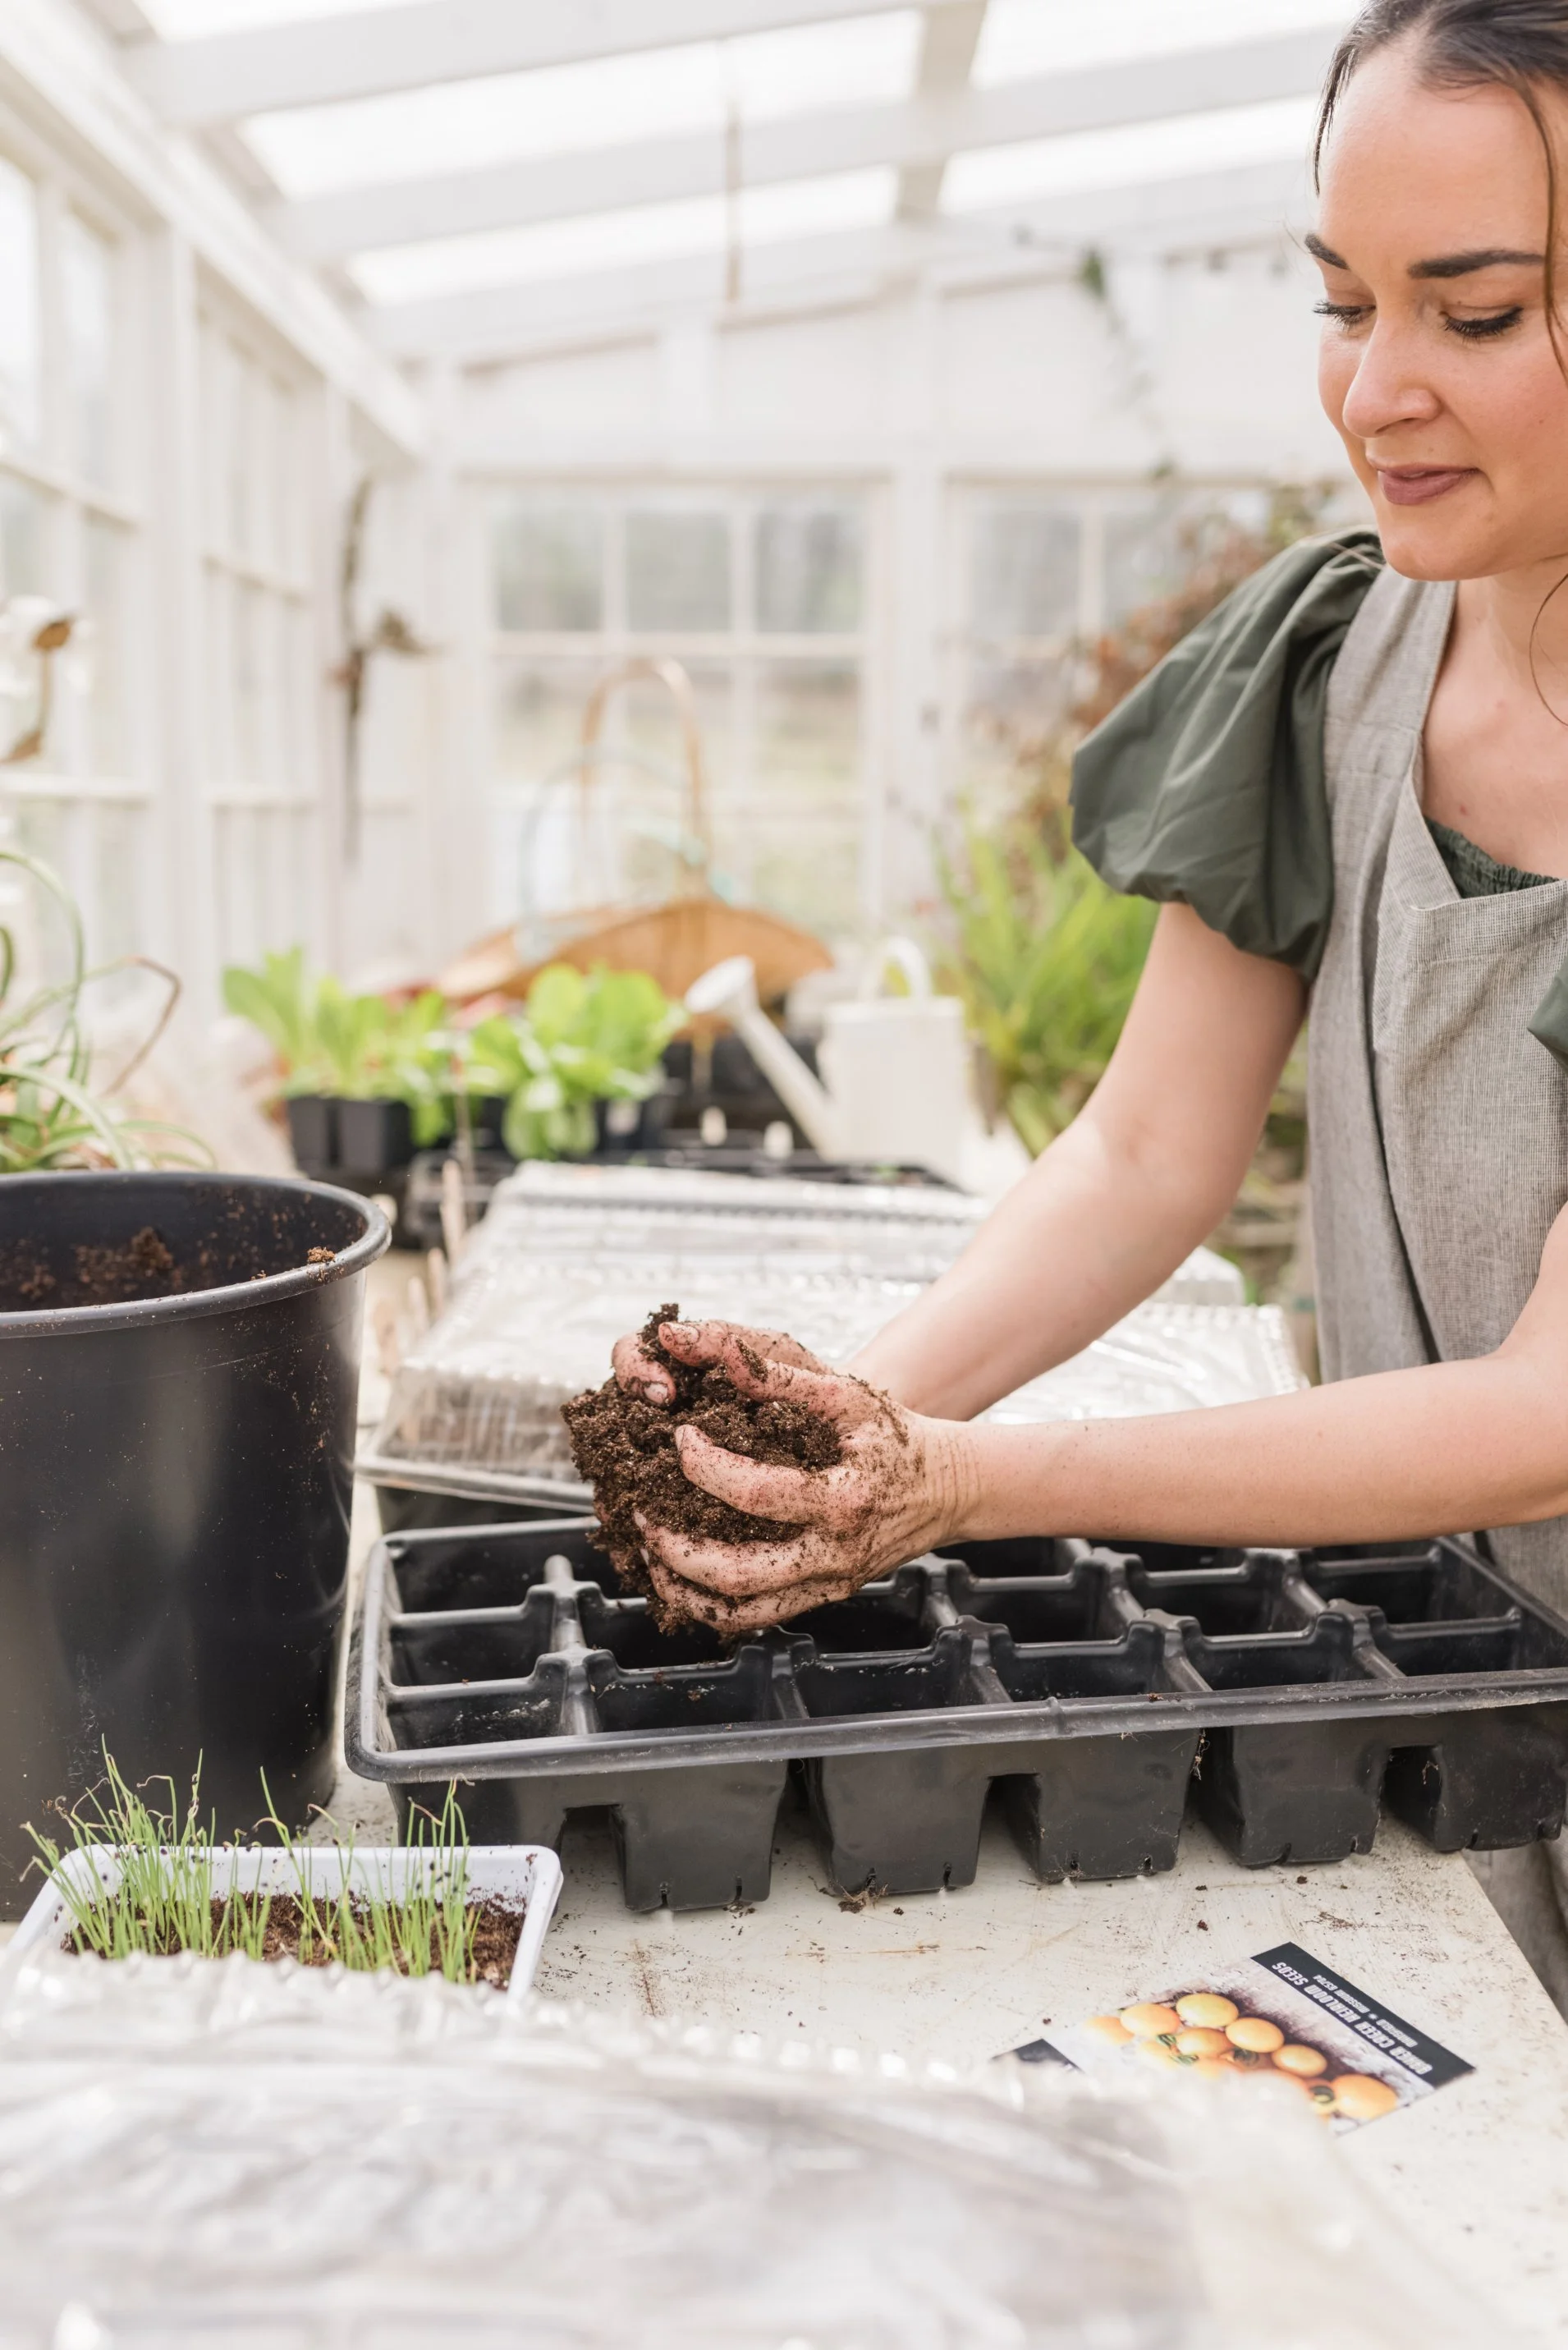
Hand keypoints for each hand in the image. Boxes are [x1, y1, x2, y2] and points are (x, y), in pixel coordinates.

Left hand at [632, 1320, 975, 1635]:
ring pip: (741, 1610)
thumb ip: (780, 1375)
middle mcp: (836, 1553)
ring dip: (683, 1588)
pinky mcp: (823, 1597)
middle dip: (675, 1547)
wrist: (947, 1489)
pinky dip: (710, 1605)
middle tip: (642, 1513)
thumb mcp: (845, 1394)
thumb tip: (716, 1351)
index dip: (705, 1467)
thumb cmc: (892, 1434)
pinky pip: (756, 1618)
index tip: (680, 1437)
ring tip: (648, 1553)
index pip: (756, 1493)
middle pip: (738, 1571)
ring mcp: (829, 1583)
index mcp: (843, 1499)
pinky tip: (681, 1577)